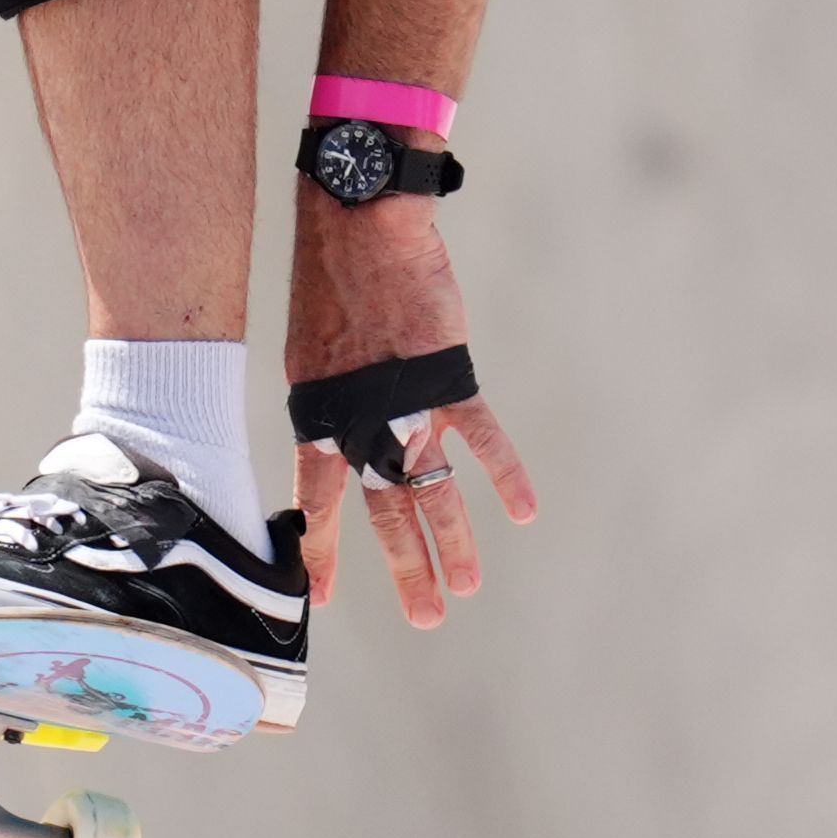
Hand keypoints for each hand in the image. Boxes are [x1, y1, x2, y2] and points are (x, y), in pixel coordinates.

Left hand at [285, 197, 539, 627]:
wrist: (359, 219)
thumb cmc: (330, 269)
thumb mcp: (313, 342)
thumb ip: (331, 390)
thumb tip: (339, 418)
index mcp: (318, 414)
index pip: (316, 499)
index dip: (320, 550)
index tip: (322, 598)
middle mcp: (358, 418)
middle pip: (384, 510)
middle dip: (406, 567)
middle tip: (426, 618)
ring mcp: (404, 402)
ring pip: (432, 488)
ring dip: (453, 540)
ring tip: (466, 588)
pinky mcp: (446, 376)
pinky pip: (482, 436)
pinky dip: (505, 473)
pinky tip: (524, 511)